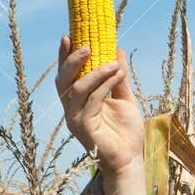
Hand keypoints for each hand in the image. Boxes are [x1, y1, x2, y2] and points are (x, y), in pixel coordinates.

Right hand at [55, 37, 145, 177]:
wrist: (130, 159)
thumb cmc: (126, 132)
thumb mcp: (125, 99)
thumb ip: (119, 77)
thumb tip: (117, 50)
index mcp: (77, 101)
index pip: (66, 75)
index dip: (65, 56)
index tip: (69, 36)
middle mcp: (72, 109)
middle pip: (63, 80)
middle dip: (72, 61)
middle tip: (87, 45)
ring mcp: (75, 119)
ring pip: (77, 89)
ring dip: (95, 72)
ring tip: (113, 63)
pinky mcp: (83, 128)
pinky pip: (92, 101)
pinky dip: (104, 85)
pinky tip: (117, 74)